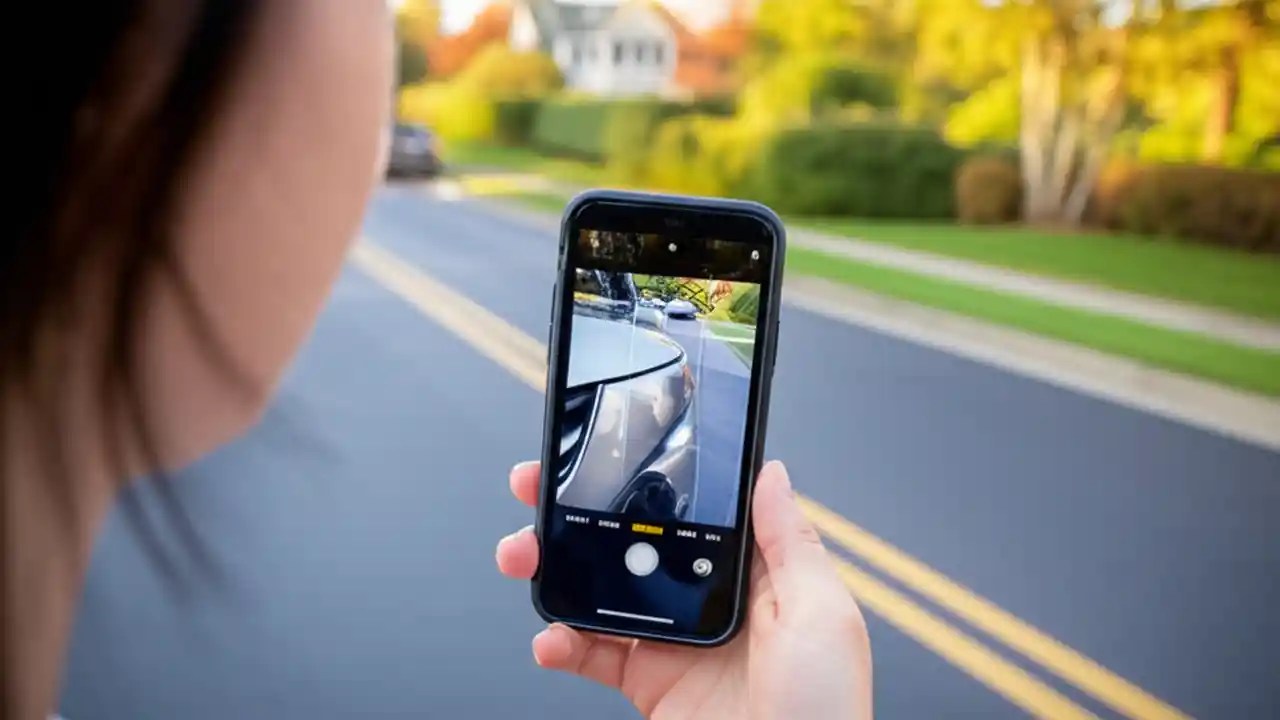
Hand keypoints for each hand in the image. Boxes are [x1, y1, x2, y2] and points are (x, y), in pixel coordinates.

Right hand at [495, 461, 872, 719]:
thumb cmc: (826, 710)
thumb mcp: (823, 614)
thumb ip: (789, 544)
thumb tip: (770, 472)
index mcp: (754, 574)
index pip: (690, 510)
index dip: (645, 480)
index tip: (603, 454)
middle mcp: (707, 600)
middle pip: (631, 543)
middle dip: (577, 514)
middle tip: (534, 491)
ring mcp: (674, 643)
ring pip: (600, 592)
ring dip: (554, 570)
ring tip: (524, 558)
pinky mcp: (649, 685)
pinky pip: (592, 656)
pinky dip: (561, 645)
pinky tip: (550, 639)